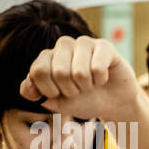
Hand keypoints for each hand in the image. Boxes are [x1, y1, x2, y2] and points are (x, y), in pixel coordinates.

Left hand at [20, 36, 140, 124]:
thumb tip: (35, 93)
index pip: (38, 71)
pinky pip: (98, 69)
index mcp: (47, 57)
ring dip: (87, 87)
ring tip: (91, 84)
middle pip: (59, 72)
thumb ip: (43, 98)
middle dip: (72, 91)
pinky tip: (103, 78)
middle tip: (79, 90)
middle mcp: (63, 46)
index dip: (49, 91)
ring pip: (79, 72)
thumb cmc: (85, 100)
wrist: (114, 103)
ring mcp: (83, 43)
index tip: (58, 95)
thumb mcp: (60, 104)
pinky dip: (101, 81)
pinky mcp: (104, 46)